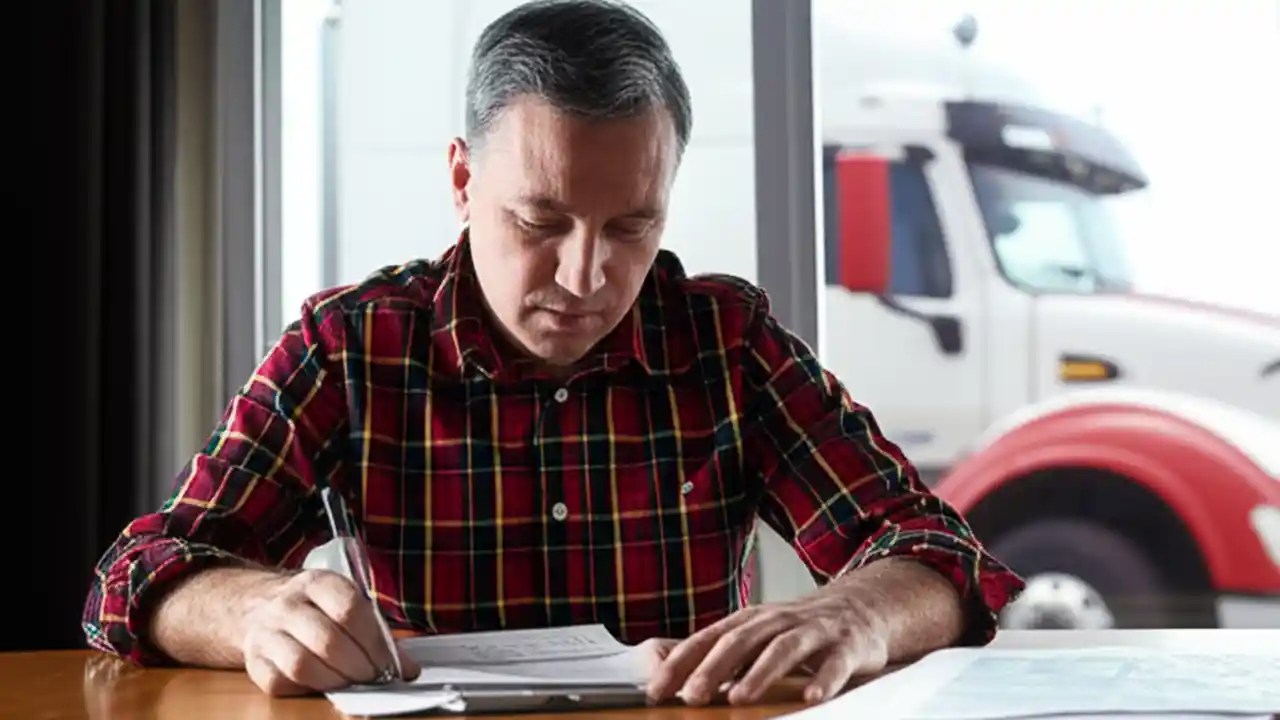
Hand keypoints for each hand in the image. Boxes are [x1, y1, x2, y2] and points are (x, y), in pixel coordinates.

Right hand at [239, 569, 420, 695]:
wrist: (255, 606)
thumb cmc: (314, 608)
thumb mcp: (343, 603)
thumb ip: (376, 632)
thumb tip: (408, 669)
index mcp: (317, 582)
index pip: (349, 608)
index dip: (374, 641)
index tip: (390, 663)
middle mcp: (288, 604)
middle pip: (328, 640)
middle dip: (359, 666)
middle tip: (374, 678)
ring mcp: (266, 632)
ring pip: (302, 664)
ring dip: (334, 681)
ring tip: (351, 684)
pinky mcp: (253, 661)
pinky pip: (279, 682)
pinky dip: (306, 689)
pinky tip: (321, 684)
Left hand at [646, 593, 888, 705]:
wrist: (862, 607)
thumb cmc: (799, 630)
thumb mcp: (758, 635)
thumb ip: (723, 655)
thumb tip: (674, 678)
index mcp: (751, 620)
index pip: (708, 639)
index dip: (680, 663)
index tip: (656, 690)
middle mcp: (778, 622)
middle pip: (740, 641)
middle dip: (713, 669)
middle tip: (691, 696)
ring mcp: (813, 632)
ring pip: (782, 649)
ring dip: (759, 673)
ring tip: (739, 699)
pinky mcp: (847, 646)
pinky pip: (835, 664)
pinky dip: (823, 680)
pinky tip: (811, 697)